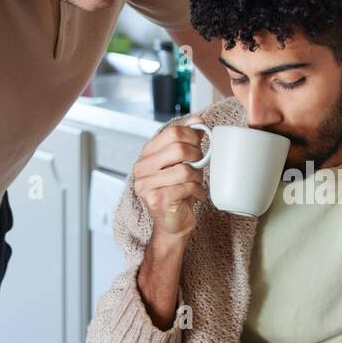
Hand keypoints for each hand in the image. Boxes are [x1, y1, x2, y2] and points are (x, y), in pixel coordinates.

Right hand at [130, 122, 209, 237]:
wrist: (174, 223)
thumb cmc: (178, 192)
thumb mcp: (183, 162)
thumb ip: (188, 140)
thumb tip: (200, 119)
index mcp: (147, 154)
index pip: (172, 132)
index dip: (192, 136)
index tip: (199, 144)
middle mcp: (141, 167)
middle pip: (178, 149)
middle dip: (197, 156)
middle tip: (200, 166)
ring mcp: (146, 184)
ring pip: (184, 170)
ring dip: (198, 176)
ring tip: (196, 182)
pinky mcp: (156, 199)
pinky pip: (186, 187)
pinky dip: (197, 191)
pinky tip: (196, 195)